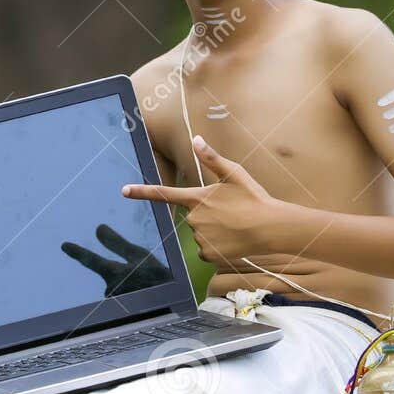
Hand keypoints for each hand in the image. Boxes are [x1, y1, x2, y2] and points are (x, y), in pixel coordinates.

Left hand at [61, 223, 171, 294]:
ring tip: (148, 287)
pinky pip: (124, 297)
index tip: (65, 246)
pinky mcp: (120, 312)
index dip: (77, 252)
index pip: (90, 260)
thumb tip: (98, 228)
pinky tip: (145, 295)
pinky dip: (132, 293)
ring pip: (118, 287)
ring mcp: (115, 302)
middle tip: (144, 278)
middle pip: (111, 276)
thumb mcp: (139, 255)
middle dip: (123, 274)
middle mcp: (110, 290)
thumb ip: (116, 243)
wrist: (172, 303)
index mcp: (113, 273)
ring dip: (130, 285)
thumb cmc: (157, 277)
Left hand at [121, 136, 281, 264]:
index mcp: (197, 198)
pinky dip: (217, 246)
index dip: (141, 191)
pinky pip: (207, 249)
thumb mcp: (234, 173)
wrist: (270, 228)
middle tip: (230, 211)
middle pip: (192, 215)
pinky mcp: (208, 254)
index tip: (123, 190)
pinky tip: (233, 240)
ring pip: (200, 233)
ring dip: (213, 230)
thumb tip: (196, 138)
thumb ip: (211, 157)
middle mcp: (193, 218)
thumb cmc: (254, 197)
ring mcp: (200, 238)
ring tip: (234, 225)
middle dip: (207, 213)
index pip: (163, 193)